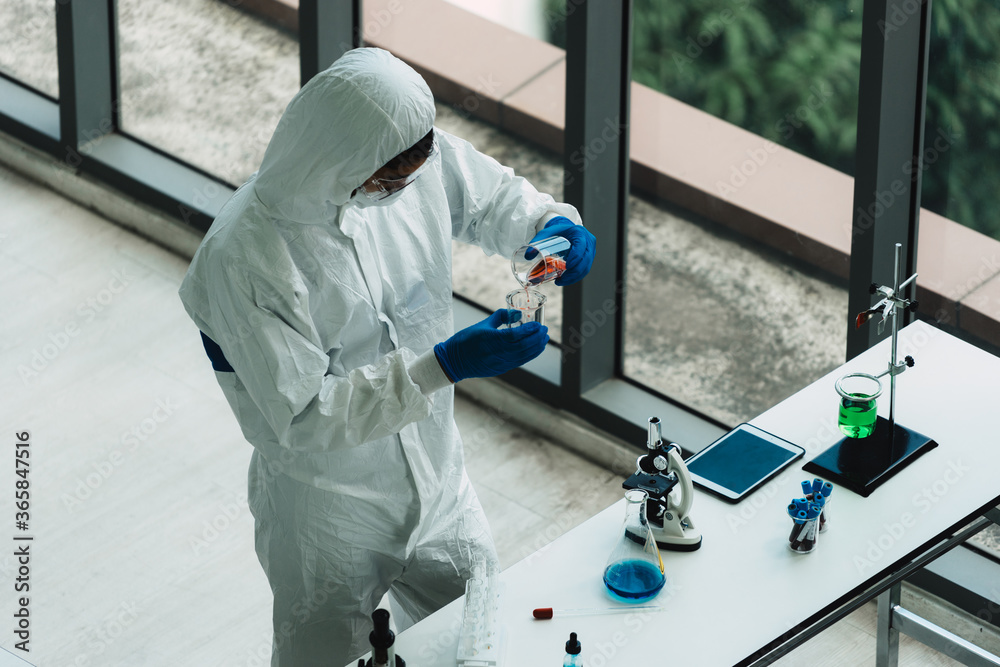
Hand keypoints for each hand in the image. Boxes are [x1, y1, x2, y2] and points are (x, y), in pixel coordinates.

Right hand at [434, 310, 548, 382]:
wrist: (453, 361)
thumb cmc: (465, 340)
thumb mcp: (482, 324)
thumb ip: (501, 317)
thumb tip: (517, 314)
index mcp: (491, 340)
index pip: (516, 336)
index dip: (530, 331)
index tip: (539, 325)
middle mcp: (497, 353)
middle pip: (523, 347)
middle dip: (537, 339)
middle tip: (545, 331)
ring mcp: (499, 363)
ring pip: (523, 356)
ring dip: (536, 348)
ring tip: (544, 340)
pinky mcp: (500, 369)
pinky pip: (519, 362)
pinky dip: (529, 355)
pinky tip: (534, 349)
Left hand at [529, 216, 595, 285]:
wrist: (566, 230)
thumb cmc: (557, 231)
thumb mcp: (547, 233)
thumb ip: (537, 241)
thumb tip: (528, 255)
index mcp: (579, 232)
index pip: (581, 247)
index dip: (576, 257)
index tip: (567, 266)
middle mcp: (588, 241)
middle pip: (585, 260)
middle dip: (573, 273)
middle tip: (560, 279)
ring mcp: (590, 250)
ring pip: (586, 267)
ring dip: (574, 277)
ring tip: (561, 282)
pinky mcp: (589, 257)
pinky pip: (585, 269)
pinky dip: (576, 277)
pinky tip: (566, 280)